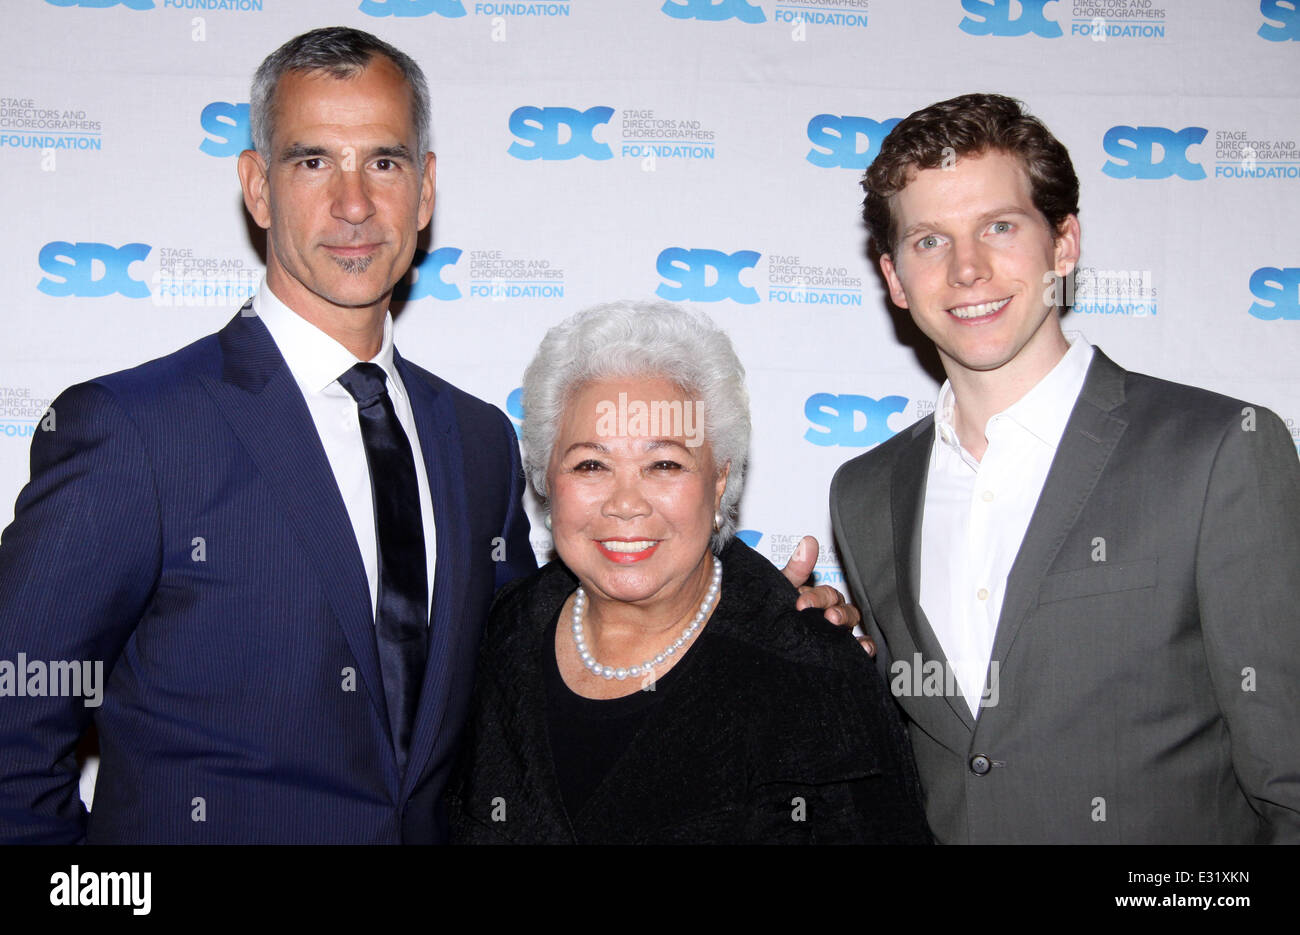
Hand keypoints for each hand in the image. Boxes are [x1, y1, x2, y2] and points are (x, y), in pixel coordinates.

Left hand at [779, 535, 874, 655]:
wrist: (766, 639)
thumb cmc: (776, 611)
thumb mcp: (782, 590)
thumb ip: (795, 569)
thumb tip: (808, 542)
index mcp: (817, 597)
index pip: (826, 594)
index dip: (816, 597)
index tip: (801, 603)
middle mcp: (829, 613)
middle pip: (842, 606)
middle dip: (836, 610)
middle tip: (826, 616)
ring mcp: (836, 631)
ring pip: (852, 622)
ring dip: (848, 621)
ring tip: (837, 624)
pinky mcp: (841, 650)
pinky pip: (860, 648)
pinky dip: (866, 646)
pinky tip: (863, 648)